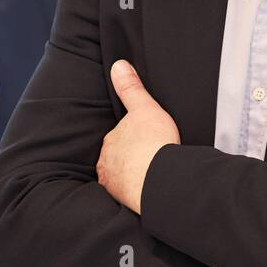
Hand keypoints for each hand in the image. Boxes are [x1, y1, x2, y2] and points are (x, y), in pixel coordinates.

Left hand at [96, 60, 180, 214]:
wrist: (159, 179)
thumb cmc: (153, 143)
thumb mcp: (145, 108)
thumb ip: (131, 88)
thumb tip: (118, 65)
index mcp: (111, 142)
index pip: (117, 138)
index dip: (130, 138)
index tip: (142, 141)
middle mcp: (107, 163)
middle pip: (116, 158)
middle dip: (128, 159)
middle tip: (146, 158)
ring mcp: (114, 184)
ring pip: (120, 177)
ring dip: (131, 176)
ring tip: (148, 177)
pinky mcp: (124, 201)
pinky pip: (129, 195)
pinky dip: (136, 193)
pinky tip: (148, 191)